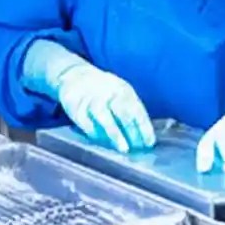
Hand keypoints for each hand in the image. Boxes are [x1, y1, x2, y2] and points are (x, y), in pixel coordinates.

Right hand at [21, 39, 154, 152]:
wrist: (75, 76)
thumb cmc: (104, 92)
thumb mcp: (120, 94)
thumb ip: (131, 111)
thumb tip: (143, 137)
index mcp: (122, 89)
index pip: (136, 109)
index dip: (144, 126)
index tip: (149, 142)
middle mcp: (108, 91)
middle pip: (122, 111)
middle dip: (132, 131)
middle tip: (137, 147)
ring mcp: (91, 98)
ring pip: (103, 116)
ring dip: (114, 133)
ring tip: (123, 148)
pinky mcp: (76, 107)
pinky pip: (87, 122)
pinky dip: (96, 134)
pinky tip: (104, 143)